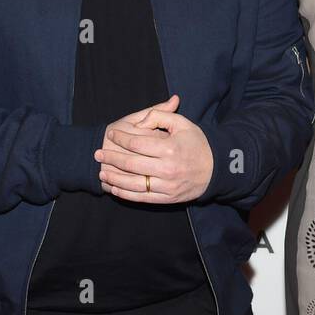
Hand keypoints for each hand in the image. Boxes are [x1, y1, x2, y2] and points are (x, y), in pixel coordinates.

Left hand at [94, 94, 213, 203]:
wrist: (217, 170)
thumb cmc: (197, 144)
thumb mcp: (184, 124)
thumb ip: (161, 116)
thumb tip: (142, 119)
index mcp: (170, 148)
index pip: (137, 143)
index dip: (121, 138)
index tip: (111, 134)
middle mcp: (167, 168)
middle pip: (131, 164)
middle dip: (111, 157)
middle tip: (97, 153)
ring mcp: (167, 185)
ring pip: (133, 184)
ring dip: (114, 178)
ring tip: (101, 171)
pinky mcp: (168, 198)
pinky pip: (142, 198)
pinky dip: (125, 194)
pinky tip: (114, 188)